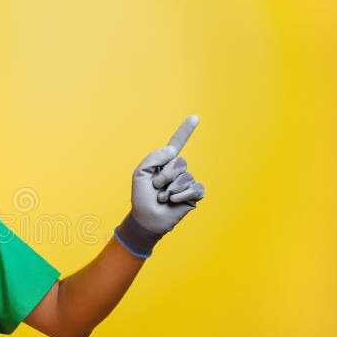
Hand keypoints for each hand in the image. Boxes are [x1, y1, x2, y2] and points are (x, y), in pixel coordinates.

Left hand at [114, 115, 205, 257]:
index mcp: (164, 163)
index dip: (185, 131)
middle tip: (156, 188)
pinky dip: (183, 195)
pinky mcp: (194, 194)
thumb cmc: (142, 197)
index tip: (195, 117)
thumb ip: (153, 157)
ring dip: (171, 189)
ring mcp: (186, 182)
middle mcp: (177, 170)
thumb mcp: (140, 173)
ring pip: (186, 177)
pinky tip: (174, 201)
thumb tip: (173, 149)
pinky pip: (196, 188)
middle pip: (180, 162)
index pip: (177, 143)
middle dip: (165, 176)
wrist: (146, 218)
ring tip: (163, 197)